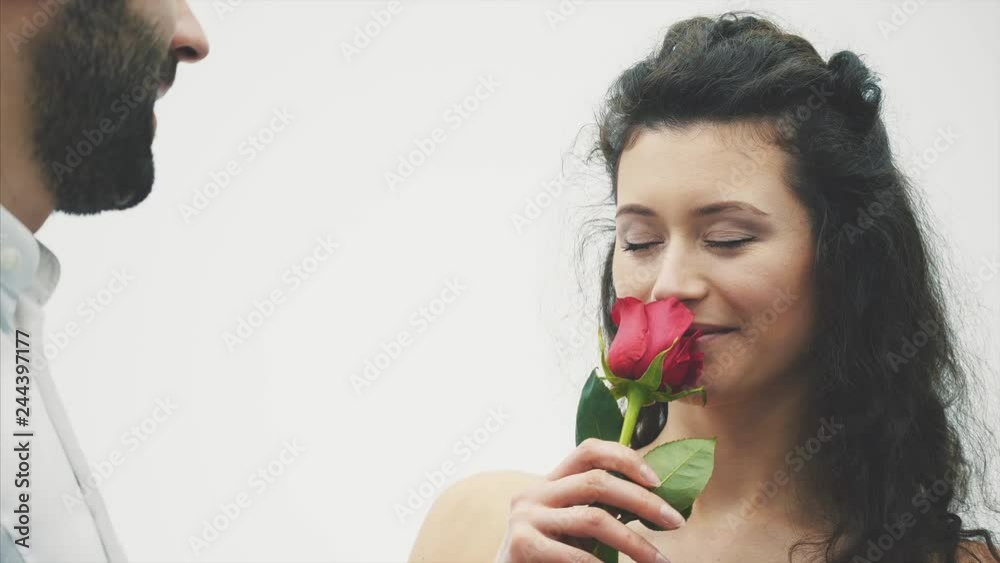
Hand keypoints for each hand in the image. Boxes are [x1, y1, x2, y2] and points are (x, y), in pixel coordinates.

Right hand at [494, 438, 683, 562]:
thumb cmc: (548, 558)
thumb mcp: (572, 527)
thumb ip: (598, 510)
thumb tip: (656, 506)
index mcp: (550, 482)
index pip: (589, 450)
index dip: (625, 457)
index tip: (658, 481)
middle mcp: (535, 493)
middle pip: (597, 480)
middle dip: (643, 501)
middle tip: (675, 521)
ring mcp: (525, 517)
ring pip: (593, 518)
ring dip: (635, 542)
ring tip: (659, 561)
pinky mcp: (521, 544)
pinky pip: (575, 554)